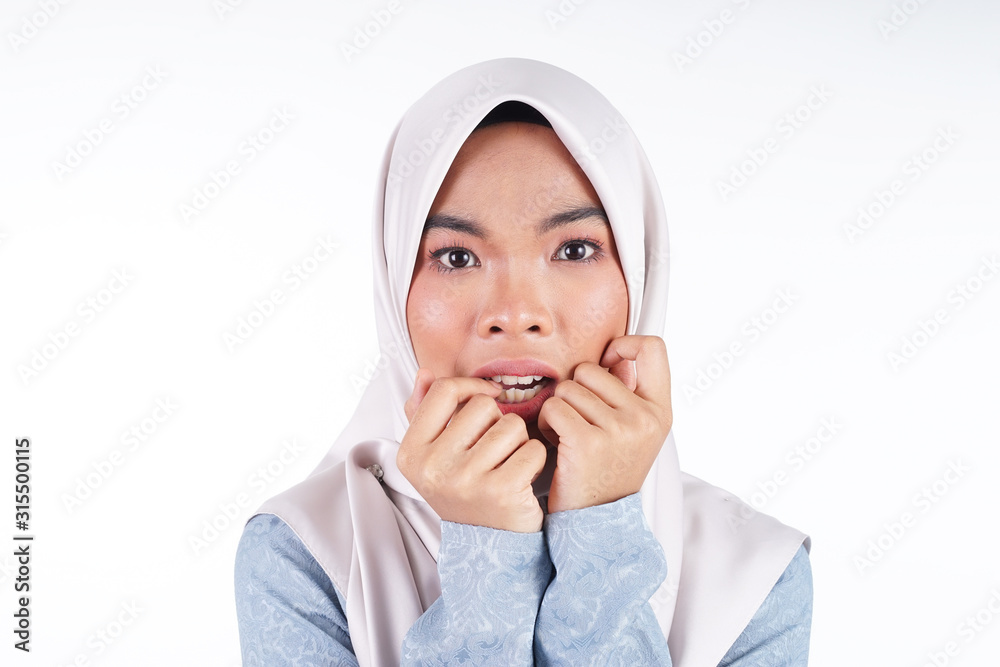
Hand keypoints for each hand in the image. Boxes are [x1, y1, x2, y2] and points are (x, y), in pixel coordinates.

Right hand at [397, 369, 547, 532]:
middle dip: (497, 422)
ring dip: (518, 442)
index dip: (472, 387)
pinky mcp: (502, 492)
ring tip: (507, 464)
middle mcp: (434, 466)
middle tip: (493, 451)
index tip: (488, 397)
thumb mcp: (434, 454)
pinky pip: (532, 450)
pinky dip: (535, 461)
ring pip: (512, 426)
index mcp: (412, 452)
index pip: (444, 391)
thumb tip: (425, 373)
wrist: (486, 547)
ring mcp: (466, 480)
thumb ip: (424, 411)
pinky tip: (523, 478)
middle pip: (483, 406)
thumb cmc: (464, 490)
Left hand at [538, 335, 672, 512]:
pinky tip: (556, 443)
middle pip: (591, 369)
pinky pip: (554, 407)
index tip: (607, 364)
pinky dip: (546, 423)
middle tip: (580, 422)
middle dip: (575, 390)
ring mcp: (619, 430)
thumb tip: (614, 351)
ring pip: (568, 388)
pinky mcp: (588, 443)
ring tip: (568, 436)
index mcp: (660, 411)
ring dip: (559, 409)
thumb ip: (628, 392)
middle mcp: (645, 418)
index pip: (653, 347)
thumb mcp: (634, 432)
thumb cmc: (607, 471)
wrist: (596, 524)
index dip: (624, 345)